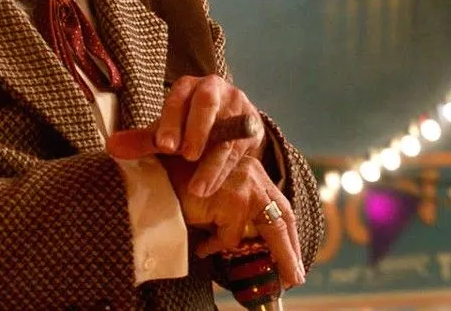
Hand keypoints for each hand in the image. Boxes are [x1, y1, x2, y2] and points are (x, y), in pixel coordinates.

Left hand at [108, 74, 262, 197]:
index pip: (177, 99)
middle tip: (186, 155)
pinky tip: (210, 186)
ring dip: (212, 161)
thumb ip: (143, 139)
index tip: (164, 145)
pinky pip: (239, 149)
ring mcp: (236, 106)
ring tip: (198, 188)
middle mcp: (214, 90)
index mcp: (187, 86)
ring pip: (226, 131)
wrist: (229, 121)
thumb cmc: (189, 124)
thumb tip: (110, 147)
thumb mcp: (167, 129)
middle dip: (197, 130)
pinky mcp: (251, 125)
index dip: (170, 121)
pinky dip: (223, 170)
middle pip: (207, 104)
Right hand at [157, 154, 304, 287]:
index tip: (294, 254)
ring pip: (266, 232)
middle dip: (292, 250)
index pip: (280, 205)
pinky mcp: (231, 202)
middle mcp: (253, 174)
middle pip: (284, 218)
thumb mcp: (219, 197)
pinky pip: (229, 238)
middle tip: (296, 276)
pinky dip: (216, 246)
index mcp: (253, 170)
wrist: (154, 178)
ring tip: (281, 279)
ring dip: (273, 257)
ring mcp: (244, 187)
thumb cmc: (181, 186)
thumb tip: (254, 243)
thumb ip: (238, 213)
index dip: (289, 233)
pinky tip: (202, 246)